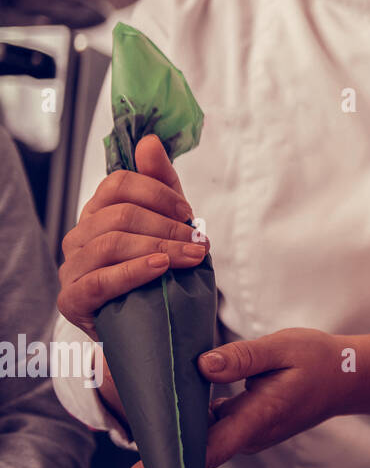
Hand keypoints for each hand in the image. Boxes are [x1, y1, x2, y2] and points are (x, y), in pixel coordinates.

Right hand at [57, 134, 208, 339]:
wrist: (147, 326)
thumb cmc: (157, 270)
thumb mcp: (166, 225)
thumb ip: (160, 184)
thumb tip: (149, 141)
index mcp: (98, 212)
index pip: (118, 183)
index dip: (158, 193)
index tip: (189, 213)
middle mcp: (78, 236)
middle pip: (120, 214)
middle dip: (168, 226)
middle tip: (199, 243)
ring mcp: (72, 268)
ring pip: (112, 243)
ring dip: (161, 247)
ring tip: (192, 258)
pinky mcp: (72, 300)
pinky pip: (99, 280)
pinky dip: (134, 272)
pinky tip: (161, 268)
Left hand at [125, 328, 348, 467]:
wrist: (347, 377)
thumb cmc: (318, 361)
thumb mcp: (284, 347)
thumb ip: (244, 356)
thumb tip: (202, 365)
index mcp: (259, 416)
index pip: (211, 448)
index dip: (173, 460)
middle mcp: (251, 433)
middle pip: (200, 445)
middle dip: (163, 439)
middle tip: (124, 420)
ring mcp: (249, 432)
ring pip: (205, 435)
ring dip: (177, 427)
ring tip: (142, 408)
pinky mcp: (248, 424)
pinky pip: (214, 426)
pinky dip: (193, 418)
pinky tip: (174, 399)